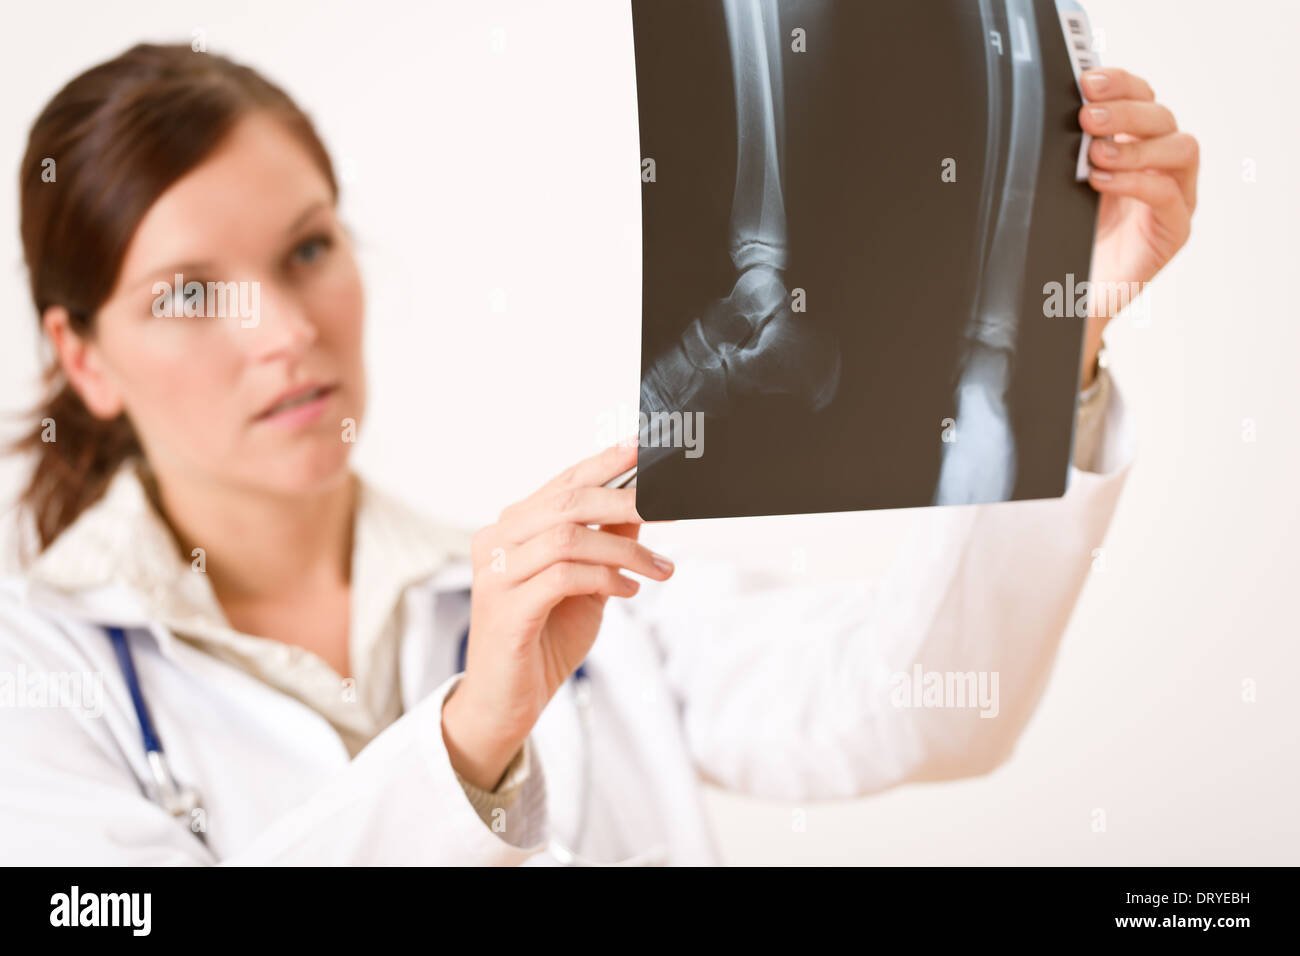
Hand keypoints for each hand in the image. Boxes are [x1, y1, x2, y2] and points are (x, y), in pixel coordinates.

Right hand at [440, 439, 673, 789]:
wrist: (508, 702)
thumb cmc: (544, 638)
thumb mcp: (587, 583)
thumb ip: (606, 543)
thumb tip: (640, 505)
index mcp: (513, 526)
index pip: (563, 481)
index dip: (606, 462)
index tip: (645, 446)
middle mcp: (496, 540)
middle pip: (567, 501)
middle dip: (624, 501)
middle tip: (668, 508)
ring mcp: (495, 573)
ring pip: (569, 538)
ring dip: (625, 551)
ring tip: (659, 570)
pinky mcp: (506, 608)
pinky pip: (563, 577)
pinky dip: (605, 578)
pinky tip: (629, 590)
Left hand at [1079, 67, 1198, 385]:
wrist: (1063, 300)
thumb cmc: (1060, 242)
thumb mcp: (1056, 189)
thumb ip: (1061, 154)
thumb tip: (1041, 114)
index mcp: (1132, 147)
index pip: (1142, 99)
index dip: (1121, 84)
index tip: (1088, 80)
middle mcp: (1159, 167)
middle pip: (1164, 117)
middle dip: (1125, 110)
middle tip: (1087, 116)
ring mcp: (1172, 198)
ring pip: (1181, 148)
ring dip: (1137, 144)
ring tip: (1095, 155)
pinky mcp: (1173, 231)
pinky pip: (1169, 195)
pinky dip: (1138, 181)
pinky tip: (1103, 182)